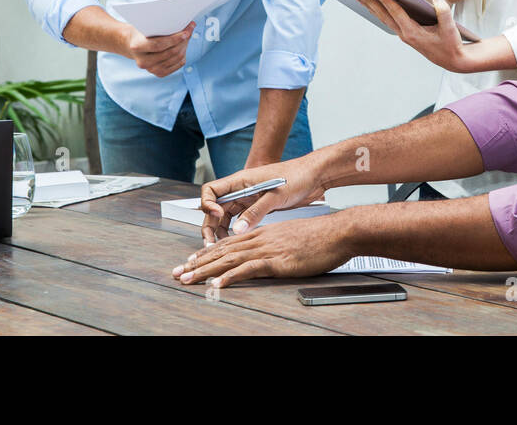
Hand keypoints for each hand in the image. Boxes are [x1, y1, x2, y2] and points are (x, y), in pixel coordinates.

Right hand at [123, 22, 193, 76]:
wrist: (131, 44)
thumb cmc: (140, 31)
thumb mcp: (145, 26)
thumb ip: (159, 25)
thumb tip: (181, 23)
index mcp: (137, 47)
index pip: (158, 45)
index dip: (174, 39)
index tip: (186, 32)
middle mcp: (143, 61)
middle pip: (169, 52)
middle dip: (183, 41)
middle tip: (190, 30)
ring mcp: (150, 69)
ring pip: (175, 59)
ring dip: (184, 47)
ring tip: (188, 37)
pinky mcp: (158, 73)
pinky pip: (177, 65)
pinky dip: (183, 55)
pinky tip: (184, 47)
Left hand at [172, 214, 352, 287]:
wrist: (338, 232)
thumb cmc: (319, 237)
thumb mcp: (291, 238)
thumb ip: (275, 245)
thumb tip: (266, 255)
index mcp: (262, 233)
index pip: (228, 243)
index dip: (207, 253)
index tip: (191, 262)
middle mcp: (260, 239)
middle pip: (222, 251)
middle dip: (197, 263)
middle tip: (178, 273)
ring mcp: (267, 248)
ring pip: (229, 259)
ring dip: (205, 270)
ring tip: (187, 279)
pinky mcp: (277, 260)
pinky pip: (248, 269)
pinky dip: (230, 277)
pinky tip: (217, 284)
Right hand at [197, 154, 325, 244]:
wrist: (314, 176)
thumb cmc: (297, 176)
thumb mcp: (275, 195)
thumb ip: (256, 212)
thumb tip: (238, 230)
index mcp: (241, 180)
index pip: (211, 190)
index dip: (208, 204)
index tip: (216, 216)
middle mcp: (241, 189)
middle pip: (215, 208)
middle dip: (210, 226)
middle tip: (210, 245)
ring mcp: (248, 198)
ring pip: (225, 216)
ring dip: (221, 231)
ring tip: (221, 248)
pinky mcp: (257, 206)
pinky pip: (239, 219)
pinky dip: (235, 231)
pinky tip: (237, 242)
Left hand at [353, 0, 470, 71]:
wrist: (453, 60)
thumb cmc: (451, 44)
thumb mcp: (450, 28)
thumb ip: (443, 11)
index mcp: (413, 32)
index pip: (396, 13)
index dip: (386, 0)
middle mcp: (405, 34)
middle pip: (383, 15)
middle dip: (369, 2)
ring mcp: (404, 35)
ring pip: (384, 18)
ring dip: (371, 6)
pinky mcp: (406, 34)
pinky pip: (389, 21)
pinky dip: (380, 11)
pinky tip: (374, 5)